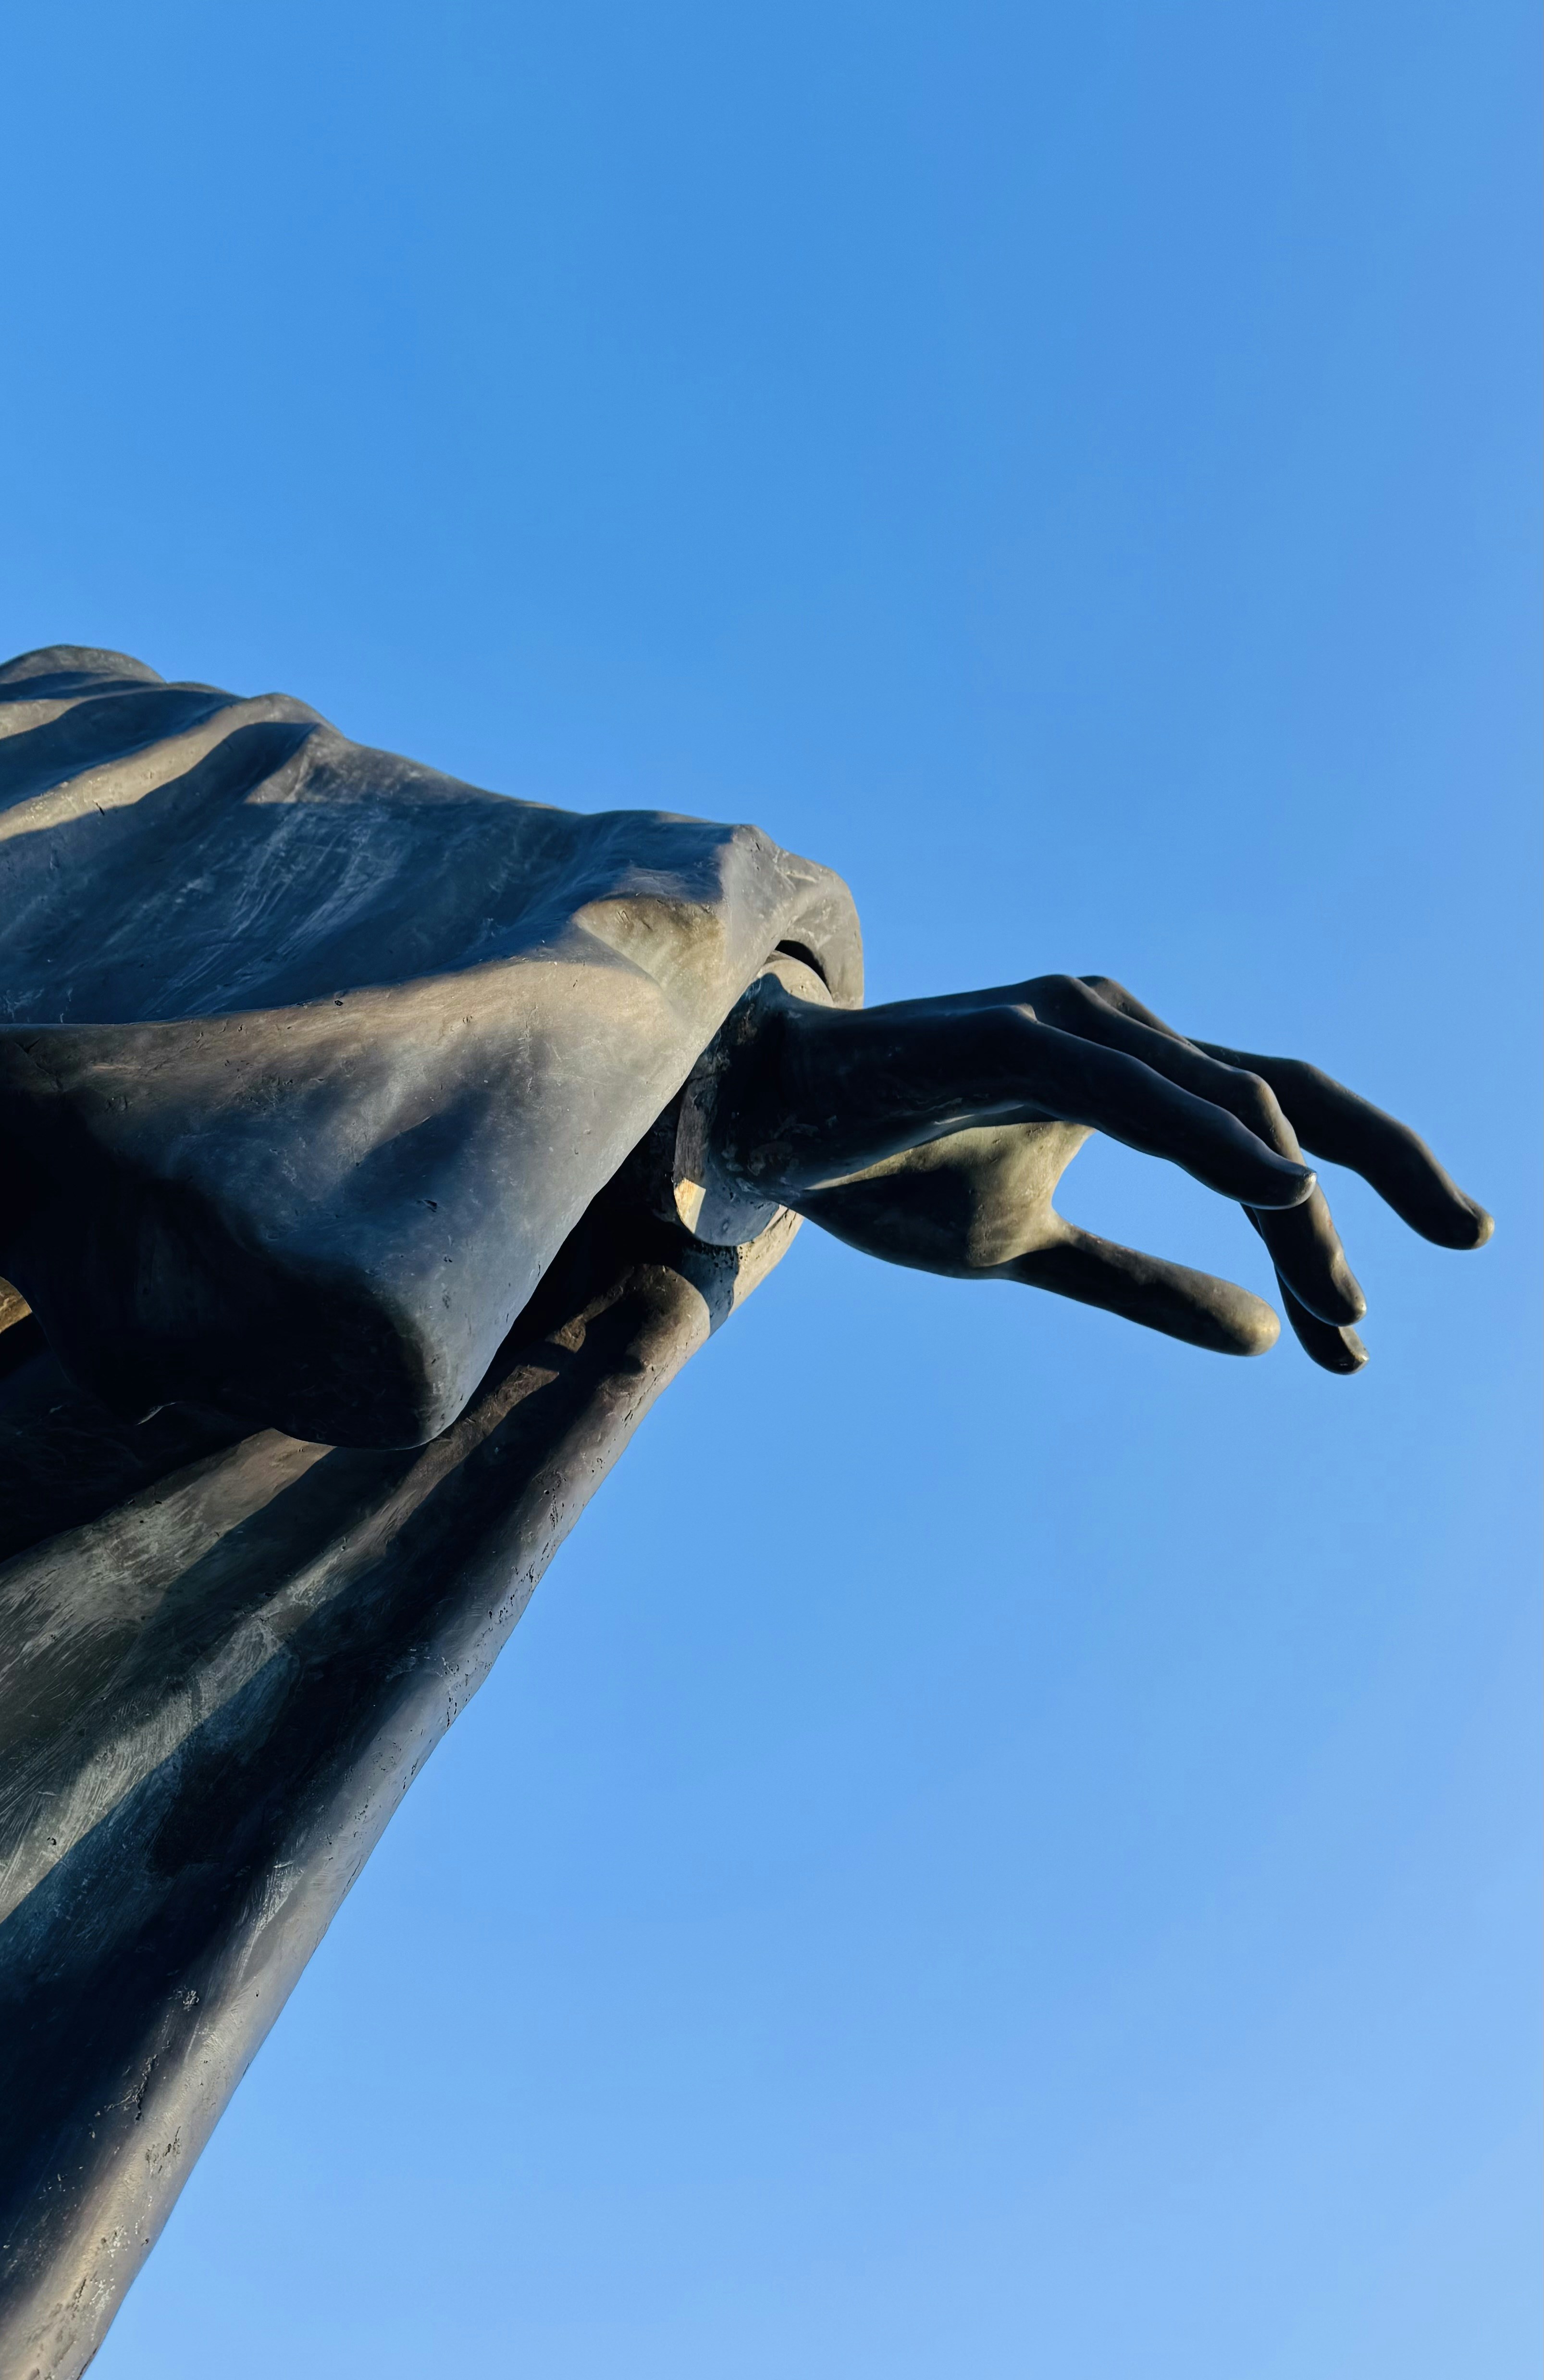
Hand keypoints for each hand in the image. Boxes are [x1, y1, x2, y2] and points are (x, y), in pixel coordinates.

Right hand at [709, 967, 1491, 1370]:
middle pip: (1289, 1099)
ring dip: (1297, 1198)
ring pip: (1230, 1100)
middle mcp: (1124, 1034)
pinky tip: (1280, 1189)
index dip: (1340, 1223)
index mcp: (1136, 1079)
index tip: (1365, 1332)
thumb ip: (1146, 1290)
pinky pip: (1140, 1088)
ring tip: (1352, 1283)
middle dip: (1386, 1174)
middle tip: (1460, 1249)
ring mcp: (1074, 1025)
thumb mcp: (1033, 1253)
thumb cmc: (888, 1173)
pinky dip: (1217, 1135)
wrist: (763, 1134)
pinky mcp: (1018, 1037)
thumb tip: (1269, 1335)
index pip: (1275, 1139)